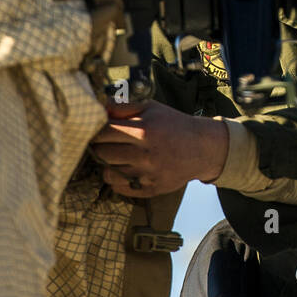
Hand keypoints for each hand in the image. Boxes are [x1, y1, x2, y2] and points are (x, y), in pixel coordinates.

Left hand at [89, 100, 227, 198]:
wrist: (202, 148)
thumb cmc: (173, 125)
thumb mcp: (151, 108)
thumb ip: (123, 108)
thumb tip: (99, 108)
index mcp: (143, 131)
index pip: (103, 132)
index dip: (95, 130)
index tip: (96, 130)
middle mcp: (144, 155)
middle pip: (102, 153)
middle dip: (100, 147)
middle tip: (105, 143)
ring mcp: (147, 175)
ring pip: (108, 174)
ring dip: (108, 165)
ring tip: (117, 157)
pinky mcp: (151, 189)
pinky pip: (120, 188)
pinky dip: (118, 180)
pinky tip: (126, 169)